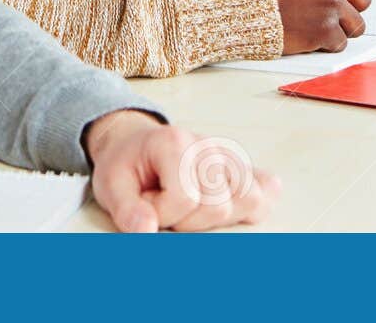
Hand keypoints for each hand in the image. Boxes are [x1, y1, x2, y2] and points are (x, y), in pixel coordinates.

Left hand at [84, 110, 278, 231]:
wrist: (135, 145)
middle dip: (187, 221)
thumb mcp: (111, 184)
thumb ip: (126, 210)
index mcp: (174, 142)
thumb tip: (146, 233)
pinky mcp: (242, 170)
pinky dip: (249, 209)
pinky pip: (264, 193)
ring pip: (248, 201)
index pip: (185, 198)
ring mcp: (229, 157)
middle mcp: (209, 146)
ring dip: (217, 218)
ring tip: (190, 209)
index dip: (163, 212)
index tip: (147, 202)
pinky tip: (224, 210)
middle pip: (218, 206)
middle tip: (165, 206)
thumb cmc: (127, 165)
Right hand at [256, 0, 375, 54]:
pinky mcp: (325, 30)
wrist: (239, 5)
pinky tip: (306, 33)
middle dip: (348, 8)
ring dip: (339, 28)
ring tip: (315, 23)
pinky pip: (340, 42)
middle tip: (325, 11)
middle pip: (364, 0)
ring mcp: (330, 3)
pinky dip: (325, 43)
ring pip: (357, 24)